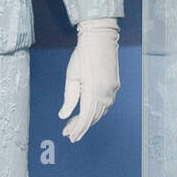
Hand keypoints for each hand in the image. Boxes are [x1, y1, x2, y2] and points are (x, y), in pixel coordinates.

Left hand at [59, 18, 119, 142]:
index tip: (69, 136)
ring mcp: (112, 90)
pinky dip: (96, 112)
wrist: (100, 39)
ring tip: (75, 125)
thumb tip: (63, 116)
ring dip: (88, 120)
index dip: (77, 129)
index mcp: (93, 93)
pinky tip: (87, 112)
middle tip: (68, 134)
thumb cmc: (83, 56)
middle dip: (80, 127)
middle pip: (93, 117)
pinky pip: (106, 104)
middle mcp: (106, 94)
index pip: (85, 118)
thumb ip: (69, 99)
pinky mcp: (114, 85)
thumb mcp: (71, 78)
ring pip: (100, 112)